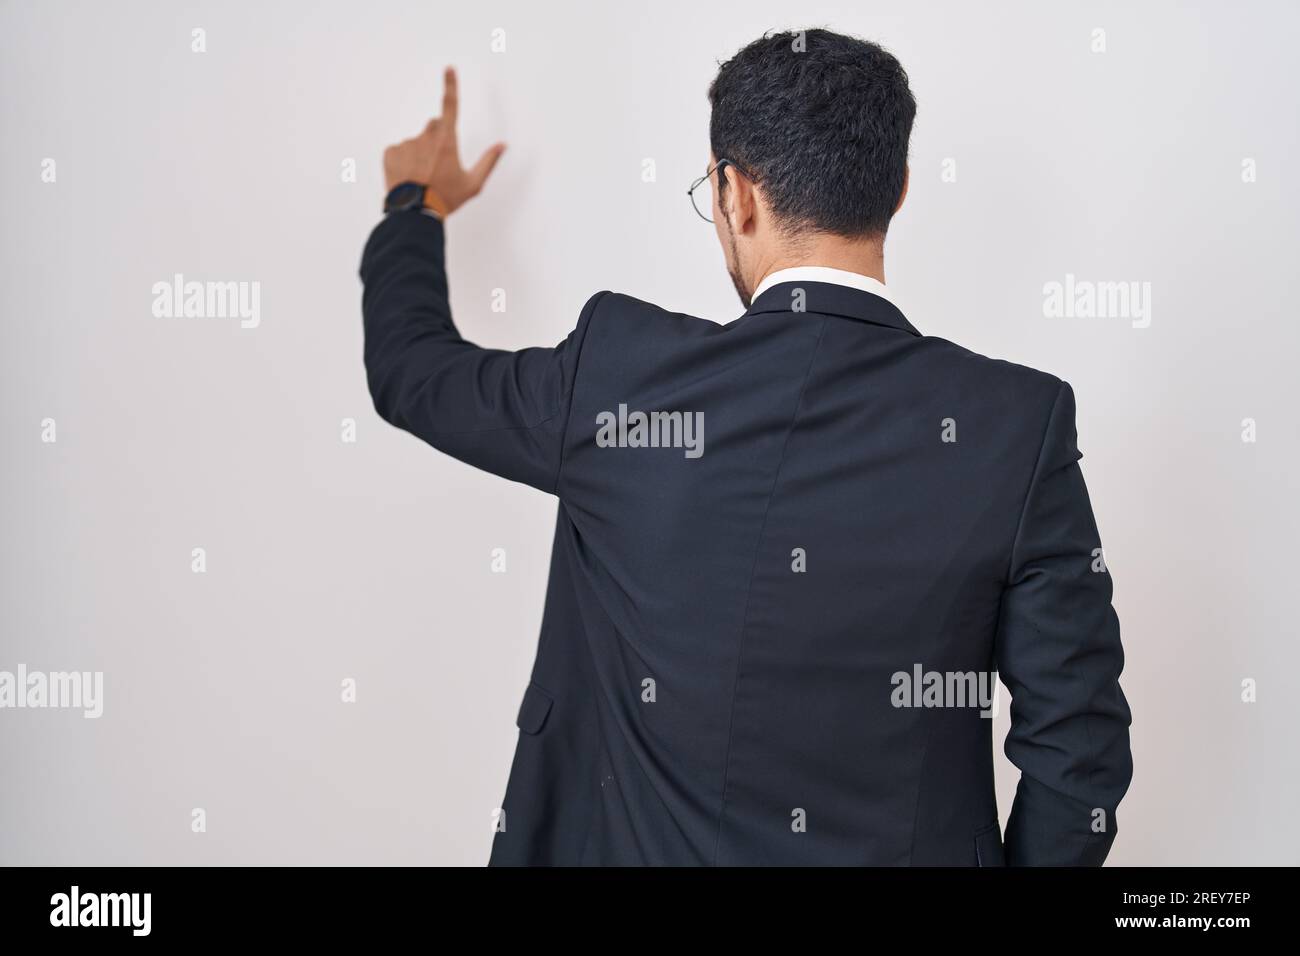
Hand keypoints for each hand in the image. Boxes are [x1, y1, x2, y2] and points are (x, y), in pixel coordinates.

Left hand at [382, 66, 505, 214]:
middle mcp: (426, 137)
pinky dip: (403, 162)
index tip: (448, 68)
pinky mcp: (391, 152)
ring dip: (419, 155)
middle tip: (438, 166)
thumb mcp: (473, 184)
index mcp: (447, 141)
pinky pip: (399, 152)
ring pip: (416, 143)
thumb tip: (502, 146)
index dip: (450, 85)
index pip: (450, 106)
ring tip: (422, 178)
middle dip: (437, 140)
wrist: (414, 214)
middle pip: (434, 128)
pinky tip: (408, 179)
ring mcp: (407, 144)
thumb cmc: (446, 199)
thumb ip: (488, 162)